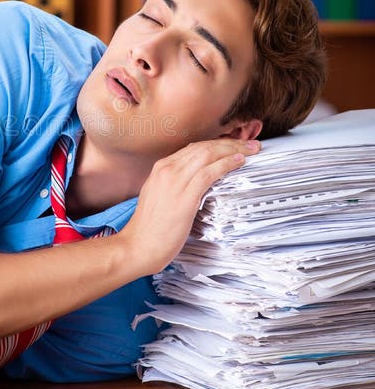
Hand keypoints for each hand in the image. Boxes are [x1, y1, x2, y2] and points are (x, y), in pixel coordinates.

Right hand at [118, 137, 259, 275]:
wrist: (138, 246)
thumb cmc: (150, 228)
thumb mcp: (160, 197)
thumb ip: (175, 185)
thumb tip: (197, 181)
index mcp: (161, 168)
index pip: (194, 148)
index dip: (217, 144)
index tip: (233, 145)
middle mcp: (167, 169)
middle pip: (204, 148)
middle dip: (230, 143)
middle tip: (250, 144)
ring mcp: (175, 181)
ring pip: (208, 155)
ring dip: (233, 150)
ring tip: (250, 150)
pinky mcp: (184, 196)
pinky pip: (209, 173)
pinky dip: (226, 164)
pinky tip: (239, 162)